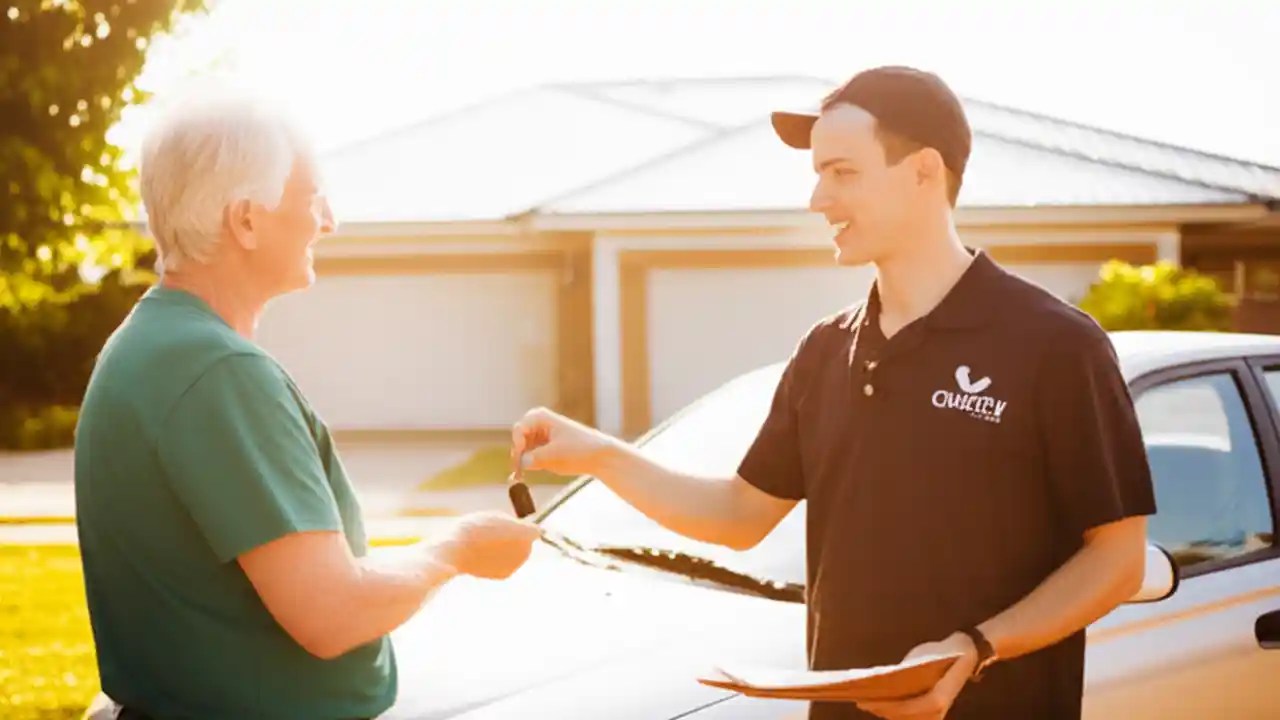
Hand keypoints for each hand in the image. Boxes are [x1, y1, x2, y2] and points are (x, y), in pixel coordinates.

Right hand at [432, 511, 540, 579]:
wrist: (457, 551)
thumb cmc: (474, 529)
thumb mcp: (496, 517)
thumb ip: (513, 523)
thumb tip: (523, 528)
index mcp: (527, 533)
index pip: (536, 530)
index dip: (526, 528)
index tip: (520, 526)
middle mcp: (526, 550)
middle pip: (526, 542)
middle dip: (516, 539)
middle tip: (496, 533)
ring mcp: (517, 565)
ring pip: (516, 553)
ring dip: (507, 549)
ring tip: (486, 544)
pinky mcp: (506, 575)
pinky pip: (506, 564)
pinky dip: (498, 560)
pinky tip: (484, 556)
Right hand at [511, 407, 618, 476]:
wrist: (599, 455)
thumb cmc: (579, 449)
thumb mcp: (554, 454)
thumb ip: (534, 458)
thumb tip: (520, 463)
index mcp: (539, 416)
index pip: (518, 430)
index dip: (518, 446)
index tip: (521, 461)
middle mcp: (536, 424)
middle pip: (518, 440)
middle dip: (518, 455)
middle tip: (518, 472)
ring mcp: (539, 436)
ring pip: (522, 450)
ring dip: (522, 462)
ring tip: (522, 475)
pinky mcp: (542, 448)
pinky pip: (529, 457)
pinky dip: (528, 465)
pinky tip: (528, 473)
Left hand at [854, 633, 978, 719]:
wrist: (967, 653)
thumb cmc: (944, 652)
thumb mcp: (925, 656)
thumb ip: (908, 670)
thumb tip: (885, 678)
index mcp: (943, 694)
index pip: (918, 705)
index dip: (896, 706)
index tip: (874, 701)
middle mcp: (942, 708)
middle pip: (909, 716)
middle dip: (884, 709)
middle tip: (862, 701)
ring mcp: (939, 713)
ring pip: (909, 719)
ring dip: (887, 712)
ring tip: (867, 703)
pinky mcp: (935, 713)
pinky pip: (912, 717)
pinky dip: (895, 713)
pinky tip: (879, 706)